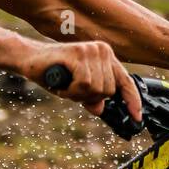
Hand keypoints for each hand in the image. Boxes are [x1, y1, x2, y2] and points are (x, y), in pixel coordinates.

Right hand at [21, 40, 141, 123]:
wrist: (30, 60)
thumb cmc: (53, 74)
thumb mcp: (76, 90)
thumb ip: (91, 97)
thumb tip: (100, 108)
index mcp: (107, 57)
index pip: (125, 81)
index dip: (132, 101)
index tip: (137, 118)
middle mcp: (103, 50)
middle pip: (108, 91)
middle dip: (89, 97)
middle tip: (72, 90)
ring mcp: (92, 50)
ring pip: (96, 89)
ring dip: (77, 94)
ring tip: (66, 84)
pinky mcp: (79, 53)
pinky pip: (84, 84)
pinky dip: (71, 91)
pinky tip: (62, 83)